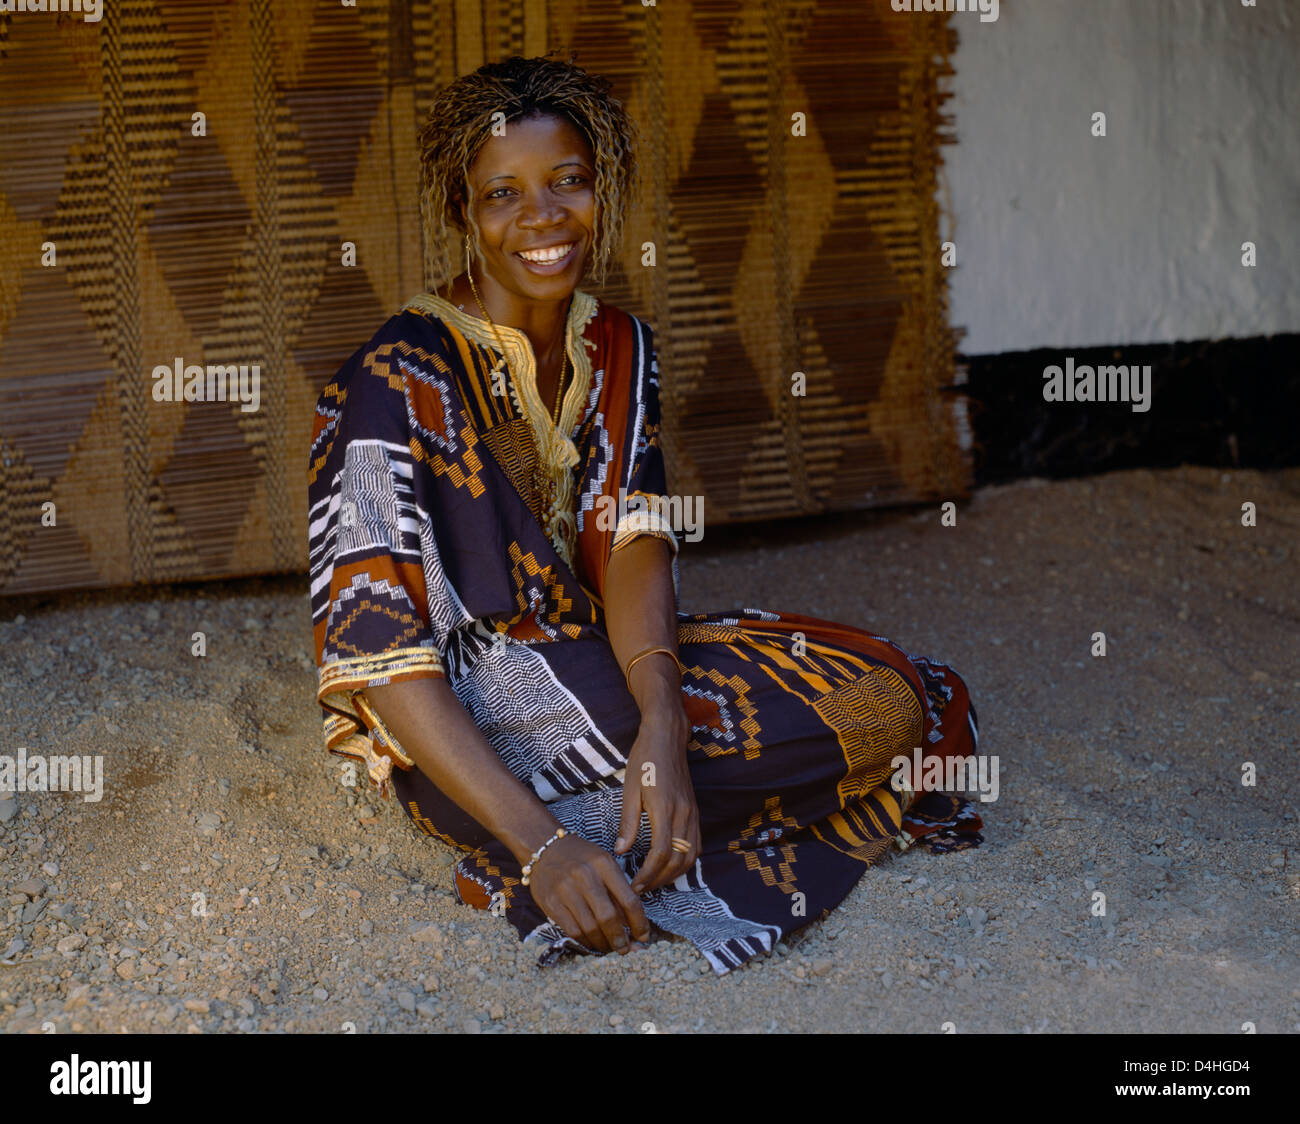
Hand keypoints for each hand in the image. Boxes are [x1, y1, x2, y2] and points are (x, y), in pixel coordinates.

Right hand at [526, 833, 650, 953]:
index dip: (639, 923)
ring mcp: (566, 890)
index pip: (628, 900)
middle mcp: (585, 876)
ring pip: (590, 928)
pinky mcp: (551, 903)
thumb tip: (632, 925)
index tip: (644, 936)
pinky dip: (586, 942)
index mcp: (604, 864)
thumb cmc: (581, 859)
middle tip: (625, 948)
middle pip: (608, 917)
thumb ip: (617, 891)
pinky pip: (573, 930)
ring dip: (603, 943)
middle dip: (620, 938)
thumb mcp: (604, 864)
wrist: (544, 849)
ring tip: (610, 947)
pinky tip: (592, 943)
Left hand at [615, 711, 700, 894]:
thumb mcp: (629, 789)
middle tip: (641, 890)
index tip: (634, 886)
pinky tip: (670, 865)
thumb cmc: (645, 759)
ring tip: (654, 882)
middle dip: (660, 880)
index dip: (648, 874)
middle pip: (679, 860)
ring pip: (691, 856)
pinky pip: (696, 844)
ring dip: (674, 874)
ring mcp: (692, 813)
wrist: (667, 737)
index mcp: (665, 809)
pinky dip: (685, 861)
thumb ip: (628, 822)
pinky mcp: (695, 811)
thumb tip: (620, 851)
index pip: (661, 853)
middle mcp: (684, 814)